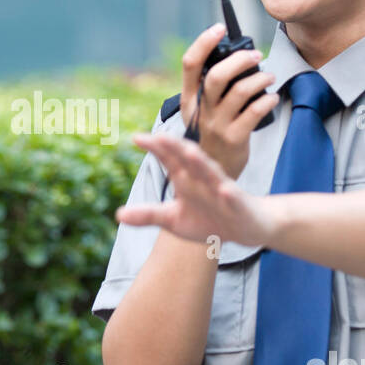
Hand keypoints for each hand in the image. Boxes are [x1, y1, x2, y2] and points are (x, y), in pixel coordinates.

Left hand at [116, 132, 277, 247]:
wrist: (247, 228)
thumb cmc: (209, 219)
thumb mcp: (173, 220)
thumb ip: (148, 215)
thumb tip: (118, 215)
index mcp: (186, 178)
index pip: (169, 159)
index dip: (155, 148)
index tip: (136, 137)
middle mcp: (203, 178)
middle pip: (189, 159)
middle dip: (176, 147)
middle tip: (160, 136)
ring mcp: (222, 189)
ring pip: (212, 173)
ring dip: (202, 163)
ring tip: (191, 152)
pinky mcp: (239, 204)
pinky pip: (234, 198)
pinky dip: (230, 194)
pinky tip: (225, 190)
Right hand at [179, 24, 279, 179]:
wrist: (212, 174)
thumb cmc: (212, 135)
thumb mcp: (201, 111)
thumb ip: (210, 88)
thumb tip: (237, 57)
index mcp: (189, 99)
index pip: (190, 64)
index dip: (204, 42)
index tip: (220, 28)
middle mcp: (201, 111)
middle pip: (217, 76)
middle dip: (240, 60)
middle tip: (257, 56)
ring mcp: (217, 126)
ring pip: (240, 92)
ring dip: (260, 79)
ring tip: (269, 77)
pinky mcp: (235, 139)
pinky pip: (255, 112)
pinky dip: (267, 100)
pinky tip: (273, 97)